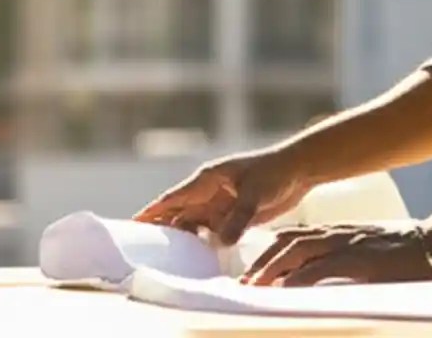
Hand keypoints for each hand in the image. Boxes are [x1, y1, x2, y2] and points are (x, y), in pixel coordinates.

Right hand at [132, 149, 312, 244]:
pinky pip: (212, 234)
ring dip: (183, 240)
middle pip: (178, 214)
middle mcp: (209, 193)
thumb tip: (221, 242)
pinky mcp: (233, 216)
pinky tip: (198, 260)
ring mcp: (220, 205)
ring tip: (166, 259)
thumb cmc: (274, 172)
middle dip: (162, 229)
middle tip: (143, 249)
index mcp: (207, 180)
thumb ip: (238, 218)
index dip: (152, 212)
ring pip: (194, 226)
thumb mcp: (255, 194)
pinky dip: (204, 245)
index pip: (173, 198)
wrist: (298, 171)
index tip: (132, 224)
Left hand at [241, 224, 431, 286]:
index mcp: (339, 233)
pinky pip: (322, 267)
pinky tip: (285, 289)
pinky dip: (299, 278)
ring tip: (254, 287)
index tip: (254, 271)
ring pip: (297, 251)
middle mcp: (338, 235)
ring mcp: (347, 245)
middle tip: (244, 284)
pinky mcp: (359, 260)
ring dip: (272, 269)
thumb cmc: (407, 253)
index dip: (270, 251)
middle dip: (262, 262)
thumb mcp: (370, 252)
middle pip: (288, 242)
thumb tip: (326, 277)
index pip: (295, 236)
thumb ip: (347, 259)